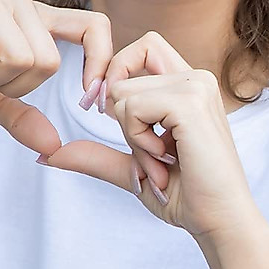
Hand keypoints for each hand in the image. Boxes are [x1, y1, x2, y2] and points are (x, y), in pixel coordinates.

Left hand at [41, 32, 264, 244]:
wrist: (219, 221)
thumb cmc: (188, 196)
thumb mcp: (133, 170)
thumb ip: (97, 155)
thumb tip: (48, 154)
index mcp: (189, 86)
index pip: (144, 47)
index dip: (116, 71)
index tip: (107, 112)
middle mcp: (197, 79)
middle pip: (125, 68)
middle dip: (120, 113)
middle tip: (148, 149)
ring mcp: (197, 87)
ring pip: (123, 91)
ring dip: (130, 134)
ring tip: (160, 160)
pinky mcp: (190, 103)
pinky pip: (131, 108)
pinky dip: (137, 139)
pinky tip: (164, 157)